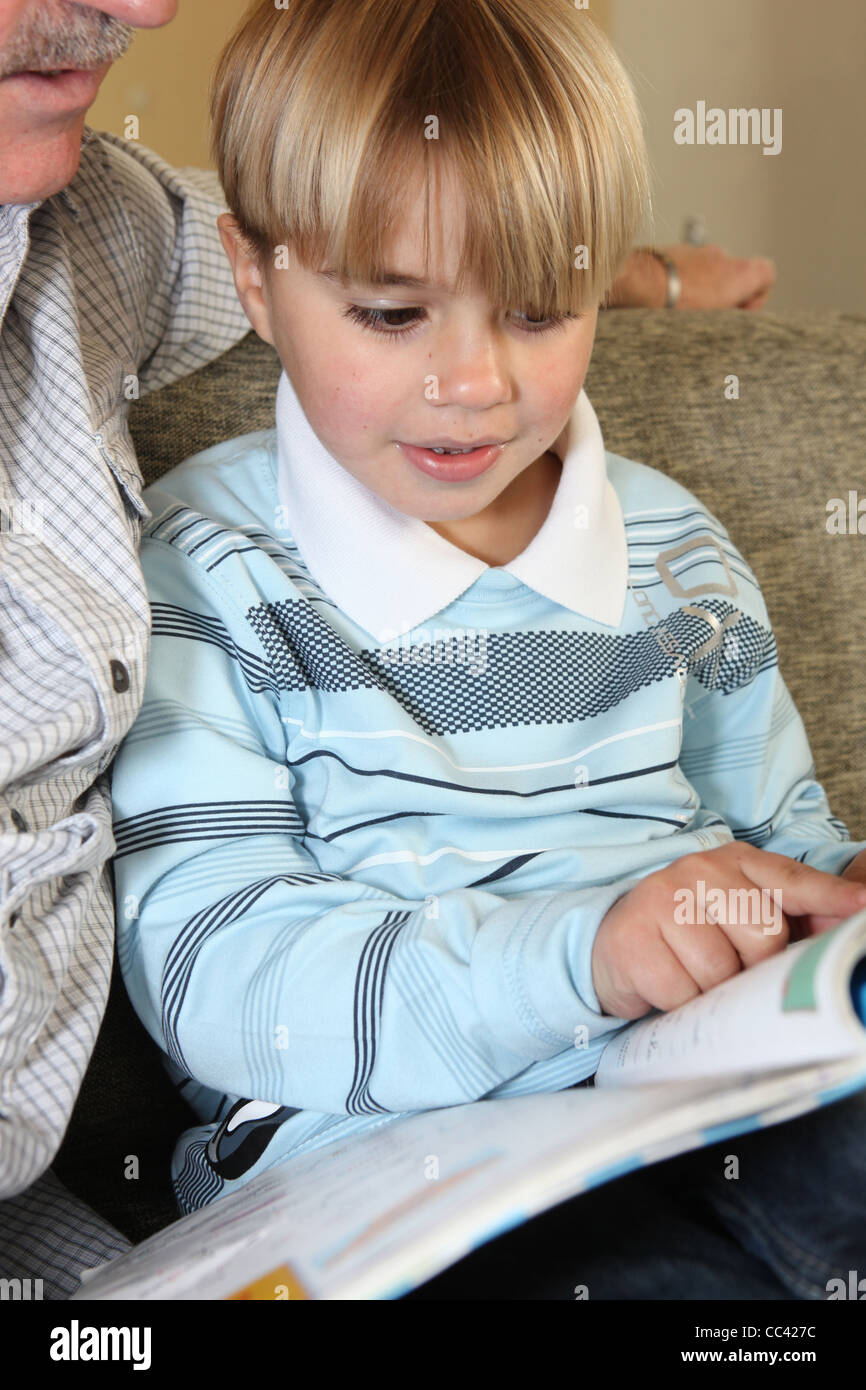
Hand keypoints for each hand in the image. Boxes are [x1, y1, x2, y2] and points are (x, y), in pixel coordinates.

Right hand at [591, 843, 865, 1019]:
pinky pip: (683, 992)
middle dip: (751, 966)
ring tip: (692, 975)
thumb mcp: (737, 917)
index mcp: (734, 862)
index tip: (863, 907)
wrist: (609, 946)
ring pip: (722, 970)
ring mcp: (663, 900)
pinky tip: (667, 984)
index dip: (830, 897)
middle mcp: (699, 871)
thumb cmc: (685, 934)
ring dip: (712, 990)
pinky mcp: (636, 939)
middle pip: (763, 935)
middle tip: (725, 965)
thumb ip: (793, 917)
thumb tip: (854, 916)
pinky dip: (680, 1002)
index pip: (791, 880)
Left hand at [607, 243, 776, 309]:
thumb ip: (735, 317)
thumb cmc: (679, 305)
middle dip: (723, 297)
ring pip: (706, 273)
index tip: (738, 313)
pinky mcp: (671, 252)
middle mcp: (720, 255)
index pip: (766, 274)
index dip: (755, 297)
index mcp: (739, 271)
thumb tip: (734, 322)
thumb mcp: (717, 321)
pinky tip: (664, 302)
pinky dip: (678, 284)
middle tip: (706, 318)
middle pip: (733, 276)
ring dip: (699, 290)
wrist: (639, 282)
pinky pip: (682, 270)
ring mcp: (695, 251)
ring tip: (680, 312)